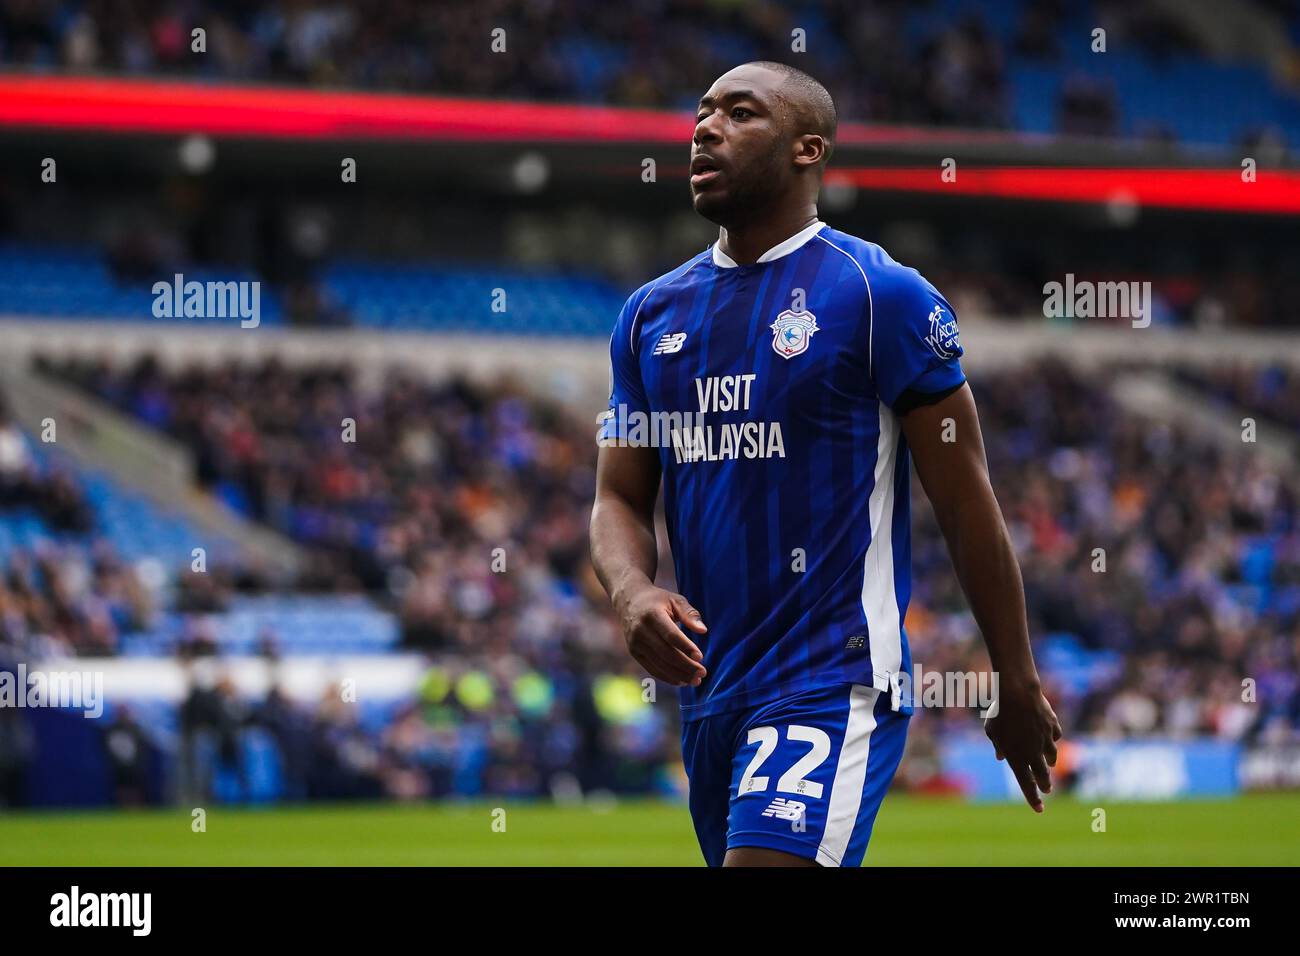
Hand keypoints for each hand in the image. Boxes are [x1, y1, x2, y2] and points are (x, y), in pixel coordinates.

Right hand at [613, 583, 707, 687]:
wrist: (629, 600)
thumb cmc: (658, 600)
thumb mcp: (675, 599)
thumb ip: (689, 613)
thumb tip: (703, 630)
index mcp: (652, 615)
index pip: (671, 635)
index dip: (686, 647)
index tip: (700, 657)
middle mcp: (641, 630)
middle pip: (666, 653)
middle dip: (686, 666)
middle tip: (702, 673)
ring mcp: (635, 643)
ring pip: (659, 664)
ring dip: (679, 675)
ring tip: (696, 680)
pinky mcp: (634, 652)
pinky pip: (651, 668)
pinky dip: (667, 677)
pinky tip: (681, 681)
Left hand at [984, 681, 1062, 812]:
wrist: (1017, 694)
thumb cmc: (999, 713)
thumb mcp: (992, 731)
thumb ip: (998, 746)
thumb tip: (1001, 757)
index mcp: (1017, 758)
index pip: (1026, 785)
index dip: (1033, 799)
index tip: (1039, 809)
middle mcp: (1033, 753)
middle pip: (1042, 776)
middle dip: (1045, 784)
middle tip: (1047, 789)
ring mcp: (1045, 741)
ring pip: (1051, 757)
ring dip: (1049, 762)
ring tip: (1048, 764)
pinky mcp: (1053, 728)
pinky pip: (1055, 737)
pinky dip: (1052, 739)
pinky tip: (1049, 738)